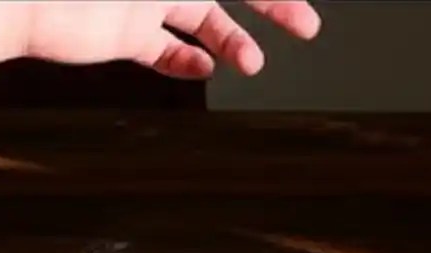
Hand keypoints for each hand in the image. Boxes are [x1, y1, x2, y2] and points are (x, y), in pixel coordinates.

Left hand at [20, 1, 320, 78]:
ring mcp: (143, 2)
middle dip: (273, 6)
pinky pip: (165, 51)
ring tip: (253, 64)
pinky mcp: (123, 35)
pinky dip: (188, 61)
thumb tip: (203, 28)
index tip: (296, 6)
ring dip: (234, 41)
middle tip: (307, 27)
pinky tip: (205, 69)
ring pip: (205, 22)